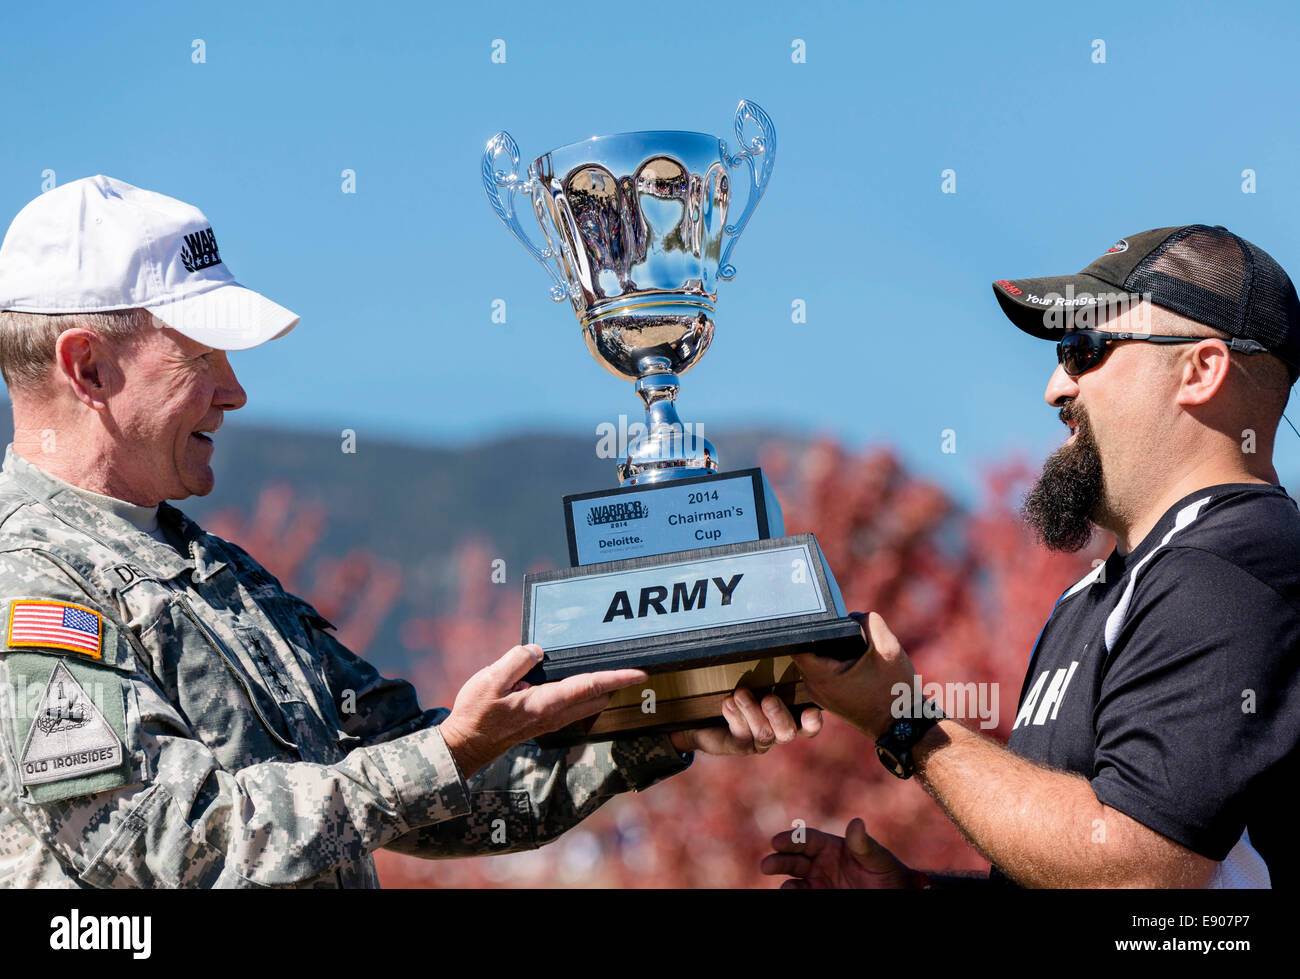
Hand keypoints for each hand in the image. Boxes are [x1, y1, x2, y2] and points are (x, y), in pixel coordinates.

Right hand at [439, 643, 646, 777]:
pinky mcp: (544, 721)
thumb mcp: (490, 680)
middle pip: (597, 696)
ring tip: (610, 668)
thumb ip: (517, 661)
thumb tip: (538, 651)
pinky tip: (576, 678)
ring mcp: (551, 721)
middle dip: (616, 682)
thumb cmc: (476, 714)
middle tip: (632, 663)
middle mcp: (554, 715)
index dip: (617, 678)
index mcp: (546, 703)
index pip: (590, 686)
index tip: (640, 672)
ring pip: (587, 703)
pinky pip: (573, 705)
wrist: (465, 746)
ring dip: (601, 688)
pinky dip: (583, 691)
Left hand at [669, 687, 822, 755]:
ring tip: (739, 694)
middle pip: (788, 732)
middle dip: (779, 715)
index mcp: (788, 716)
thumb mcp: (758, 681)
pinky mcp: (740, 746)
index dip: (812, 722)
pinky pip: (742, 734)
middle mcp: (777, 732)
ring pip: (764, 734)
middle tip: (768, 698)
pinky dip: (735, 715)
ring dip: (752, 711)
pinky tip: (727, 702)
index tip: (810, 711)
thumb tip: (789, 651)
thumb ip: (775, 674)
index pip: (809, 725)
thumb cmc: (740, 691)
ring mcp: (759, 741)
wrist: (706, 712)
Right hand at [760, 817, 926, 888]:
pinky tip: (792, 894)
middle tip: (767, 866)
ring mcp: (819, 884)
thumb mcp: (879, 860)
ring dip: (786, 884)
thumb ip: (864, 844)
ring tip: (787, 889)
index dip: (791, 840)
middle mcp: (820, 865)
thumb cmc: (890, 876)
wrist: (896, 896)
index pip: (807, 840)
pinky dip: (794, 896)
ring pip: (794, 882)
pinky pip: (803, 898)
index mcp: (832, 847)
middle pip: (793, 860)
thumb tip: (856, 822)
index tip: (777, 842)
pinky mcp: (820, 899)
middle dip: (779, 861)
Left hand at [794, 611, 917, 739]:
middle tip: (847, 633)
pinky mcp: (829, 697)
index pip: (796, 642)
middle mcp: (813, 688)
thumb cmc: (895, 690)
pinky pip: (825, 672)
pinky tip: (857, 663)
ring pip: (817, 660)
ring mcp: (820, 695)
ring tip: (855, 651)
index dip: (807, 625)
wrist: (903, 725)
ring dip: (832, 650)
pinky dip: (837, 663)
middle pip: (807, 649)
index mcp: (821, 676)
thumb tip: (851, 615)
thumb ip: (869, 621)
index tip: (823, 618)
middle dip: (825, 637)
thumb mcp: (888, 647)